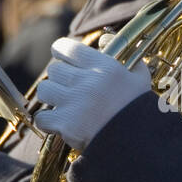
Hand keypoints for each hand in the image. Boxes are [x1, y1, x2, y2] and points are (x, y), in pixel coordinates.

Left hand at [33, 37, 150, 150]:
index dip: (60, 51)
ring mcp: (74, 103)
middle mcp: (86, 81)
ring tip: (63, 105)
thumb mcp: (139, 76)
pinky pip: (42, 117)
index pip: (67, 48)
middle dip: (59, 79)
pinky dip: (47, 122)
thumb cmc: (138, 109)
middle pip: (54, 70)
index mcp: (104, 67)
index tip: (62, 57)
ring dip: (51, 97)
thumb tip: (103, 38)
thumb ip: (124, 54)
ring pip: (44, 90)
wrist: (138, 143)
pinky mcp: (65, 124)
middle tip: (68, 88)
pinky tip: (58, 124)